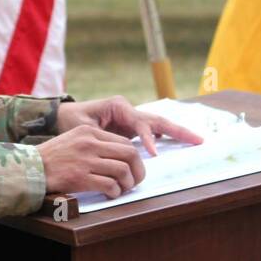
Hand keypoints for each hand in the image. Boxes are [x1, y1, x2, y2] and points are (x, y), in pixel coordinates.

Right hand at [36, 125, 147, 198]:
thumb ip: (97, 143)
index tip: (135, 168)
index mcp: (89, 131)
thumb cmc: (54, 156)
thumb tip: (122, 157)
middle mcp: (89, 143)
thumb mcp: (75, 139)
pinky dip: (115, 192)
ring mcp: (85, 160)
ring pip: (122, 170)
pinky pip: (109, 185)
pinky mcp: (79, 178)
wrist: (30, 167)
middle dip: (138, 170)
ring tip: (123, 188)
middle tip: (136, 180)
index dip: (135, 158)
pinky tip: (111, 194)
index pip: (125, 142)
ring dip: (128, 183)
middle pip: (129, 154)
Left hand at [55, 95, 203, 155]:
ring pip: (159, 124)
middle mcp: (128, 110)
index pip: (140, 123)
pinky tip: (177, 142)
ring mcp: (131, 118)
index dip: (148, 138)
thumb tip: (117, 148)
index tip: (153, 153)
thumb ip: (100, 136)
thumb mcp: (83, 128)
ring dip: (177, 132)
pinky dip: (166, 136)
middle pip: (158, 120)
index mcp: (119, 107)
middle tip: (197, 140)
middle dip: (178, 130)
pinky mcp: (131, 127)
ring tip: (196, 140)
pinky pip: (152, 131)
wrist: (63, 117)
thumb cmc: (71, 122)